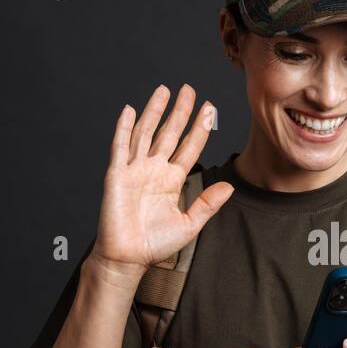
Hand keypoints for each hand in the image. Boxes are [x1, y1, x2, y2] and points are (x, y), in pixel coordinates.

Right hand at [90, 84, 233, 280]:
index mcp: (172, 180)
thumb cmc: (155, 244)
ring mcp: (135, 170)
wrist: (128, 258)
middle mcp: (154, 170)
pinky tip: (131, 110)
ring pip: (146, 133)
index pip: (189, 147)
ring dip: (154, 111)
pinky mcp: (117, 175)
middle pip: (169, 133)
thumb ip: (208, 204)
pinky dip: (125, 127)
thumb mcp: (189, 224)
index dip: (199, 128)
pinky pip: (121, 147)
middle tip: (189, 90)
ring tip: (164, 91)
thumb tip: (230, 187)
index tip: (210, 109)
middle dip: (179, 111)